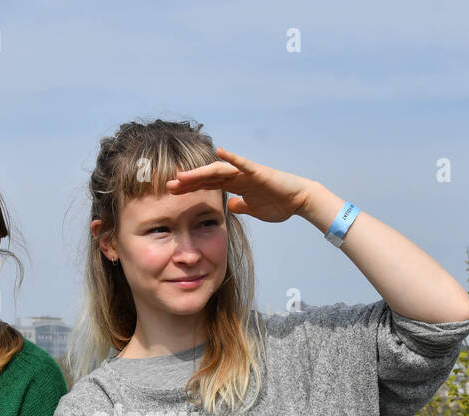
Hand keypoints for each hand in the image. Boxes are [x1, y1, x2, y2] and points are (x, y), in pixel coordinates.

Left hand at [167, 146, 315, 222]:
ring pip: (219, 170)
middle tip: (168, 186)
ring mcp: (247, 173)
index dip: (190, 187)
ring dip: (200, 173)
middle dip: (189, 181)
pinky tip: (219, 151)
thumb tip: (230, 206)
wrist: (299, 200)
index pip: (208, 185)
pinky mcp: (259, 172)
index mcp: (236, 185)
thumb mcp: (254, 210)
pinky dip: (231, 157)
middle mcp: (238, 176)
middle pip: (208, 177)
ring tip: (183, 177)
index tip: (172, 192)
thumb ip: (241, 206)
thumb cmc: (279, 204)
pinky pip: (243, 163)